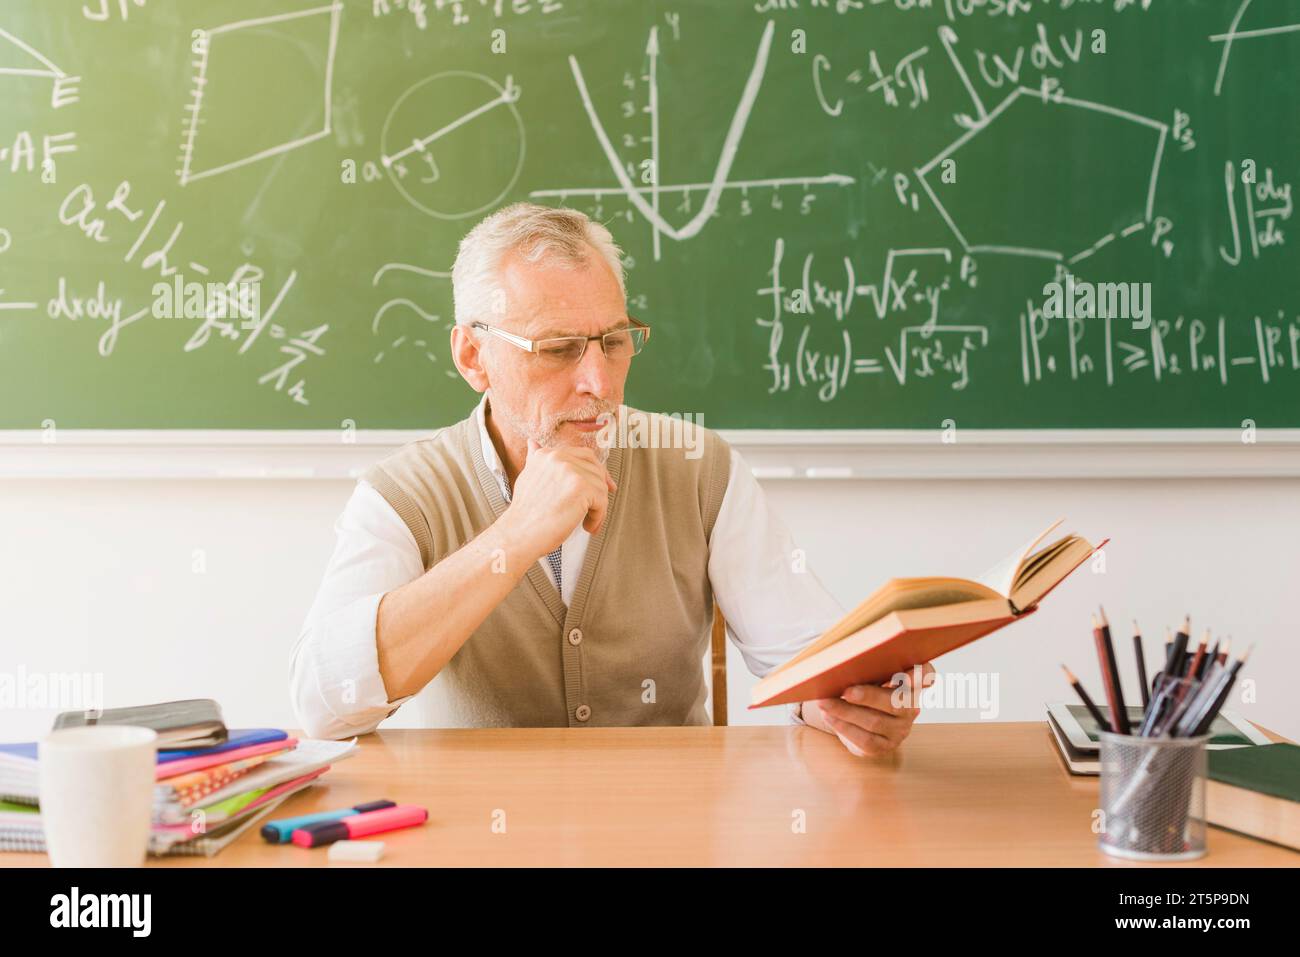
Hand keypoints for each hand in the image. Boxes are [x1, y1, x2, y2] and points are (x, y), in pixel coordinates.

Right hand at [502, 438, 616, 555]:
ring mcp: (570, 471)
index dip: (596, 471)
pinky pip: (602, 501)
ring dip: (598, 508)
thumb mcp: (528, 478)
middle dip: (601, 489)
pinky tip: (587, 526)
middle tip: (598, 506)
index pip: (583, 455)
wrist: (518, 534)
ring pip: (600, 487)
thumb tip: (533, 443)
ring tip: (587, 522)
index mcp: (547, 454)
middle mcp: (558, 457)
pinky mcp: (581, 487)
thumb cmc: (525, 514)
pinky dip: (598, 517)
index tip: (603, 485)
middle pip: (596, 469)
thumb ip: (536, 460)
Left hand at [808, 662, 935, 756]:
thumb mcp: (870, 675)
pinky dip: (844, 727)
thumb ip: (868, 667)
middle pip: (896, 702)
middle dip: (869, 696)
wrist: (860, 722)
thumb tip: (843, 662)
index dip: (921, 674)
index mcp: (910, 683)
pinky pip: (865, 739)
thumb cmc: (865, 689)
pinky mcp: (884, 746)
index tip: (910, 674)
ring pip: (875, 722)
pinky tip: (830, 717)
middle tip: (846, 691)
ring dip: (845, 712)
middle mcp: (911, 707)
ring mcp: (899, 730)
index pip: (926, 675)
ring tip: (825, 703)